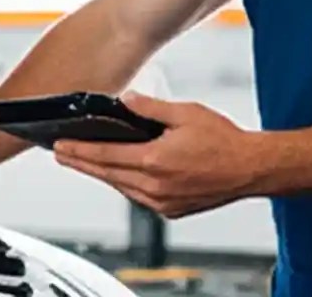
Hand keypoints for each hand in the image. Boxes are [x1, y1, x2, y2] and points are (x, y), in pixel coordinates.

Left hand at [53, 91, 261, 218]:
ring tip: (84, 162)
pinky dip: (124, 184)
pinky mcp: (171, 210)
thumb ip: (149, 108)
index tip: (60, 147)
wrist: (251, 169)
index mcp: (155, 161)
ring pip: (121, 187)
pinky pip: (138, 197)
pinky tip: (118, 174)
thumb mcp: (184, 113)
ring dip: (101, 174)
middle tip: (61, 154)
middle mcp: (155, 187)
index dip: (79, 152)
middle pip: (106, 174)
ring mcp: (162, 202)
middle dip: (81, 163)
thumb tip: (125, 101)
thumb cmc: (223, 141)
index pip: (104, 156)